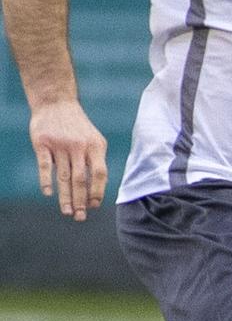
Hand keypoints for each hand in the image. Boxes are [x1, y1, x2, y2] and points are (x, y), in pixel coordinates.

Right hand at [29, 98, 106, 220]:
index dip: (97, 191)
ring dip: (65, 196)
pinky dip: (46, 180)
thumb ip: (95, 161)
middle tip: (80, 217)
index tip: (94, 206)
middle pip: (81, 179)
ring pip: (63, 176)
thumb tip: (96, 190)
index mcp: (96, 146)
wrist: (56, 103)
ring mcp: (60, 144)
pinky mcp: (42, 143)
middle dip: (81, 201)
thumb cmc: (77, 127)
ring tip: (67, 212)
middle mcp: (79, 146)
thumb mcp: (94, 140)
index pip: (100, 174)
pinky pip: (44, 165)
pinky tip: (48, 193)